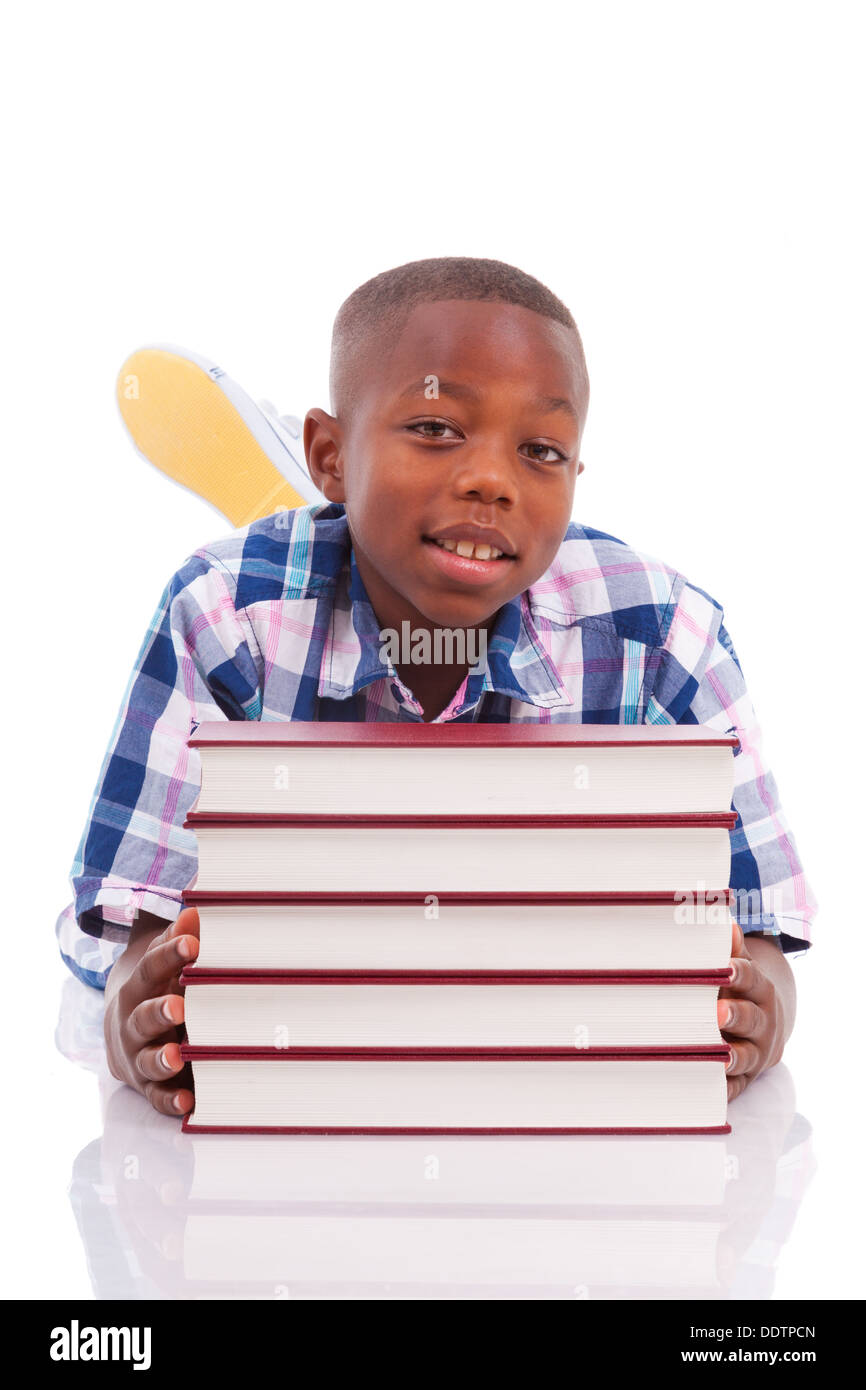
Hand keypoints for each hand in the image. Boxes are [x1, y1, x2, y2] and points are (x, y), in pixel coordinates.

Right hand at [103, 906, 199, 1115]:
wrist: (125, 1038)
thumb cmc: (157, 991)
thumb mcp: (165, 964)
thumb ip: (180, 939)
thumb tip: (198, 909)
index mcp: (141, 987)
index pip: (151, 968)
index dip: (170, 955)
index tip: (192, 943)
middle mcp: (134, 1024)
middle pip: (143, 1017)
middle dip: (160, 1011)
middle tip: (179, 1006)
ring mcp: (140, 1057)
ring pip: (147, 1060)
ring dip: (162, 1059)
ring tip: (176, 1057)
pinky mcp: (151, 1087)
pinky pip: (159, 1097)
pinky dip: (171, 1101)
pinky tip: (188, 1102)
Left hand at [718, 921, 787, 1100]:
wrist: (761, 1033)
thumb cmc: (739, 992)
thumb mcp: (739, 969)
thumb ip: (731, 951)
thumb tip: (726, 923)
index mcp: (759, 991)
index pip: (751, 979)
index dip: (739, 973)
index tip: (725, 968)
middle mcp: (762, 1024)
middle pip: (751, 1019)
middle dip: (736, 1015)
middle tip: (718, 1012)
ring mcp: (754, 1054)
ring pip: (745, 1057)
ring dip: (732, 1056)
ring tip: (720, 1056)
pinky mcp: (744, 1080)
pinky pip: (734, 1088)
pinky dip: (723, 1090)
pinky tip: (709, 1089)